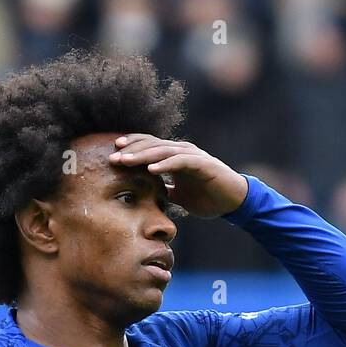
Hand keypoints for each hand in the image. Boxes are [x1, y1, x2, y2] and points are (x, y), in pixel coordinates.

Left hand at [109, 134, 248, 217]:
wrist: (233, 202)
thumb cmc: (207, 197)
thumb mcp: (178, 195)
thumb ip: (164, 190)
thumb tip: (146, 195)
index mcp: (175, 156)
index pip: (149, 146)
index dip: (131, 147)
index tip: (112, 153)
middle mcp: (182, 151)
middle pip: (152, 145)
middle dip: (131, 150)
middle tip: (112, 156)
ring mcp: (193, 156)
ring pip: (163, 151)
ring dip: (143, 155)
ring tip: (125, 160)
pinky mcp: (203, 164)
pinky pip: (180, 161)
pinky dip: (165, 164)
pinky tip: (150, 169)